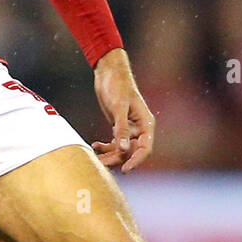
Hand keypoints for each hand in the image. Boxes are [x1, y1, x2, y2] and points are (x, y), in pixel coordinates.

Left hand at [91, 48, 154, 172]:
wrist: (109, 72)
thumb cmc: (118, 86)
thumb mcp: (119, 107)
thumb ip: (122, 129)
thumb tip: (124, 150)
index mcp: (146, 124)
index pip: (145, 148)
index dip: (136, 161)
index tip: (125, 169)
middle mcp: (139, 128)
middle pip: (132, 152)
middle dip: (118, 159)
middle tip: (102, 165)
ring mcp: (129, 128)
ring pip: (122, 149)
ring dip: (109, 155)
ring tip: (95, 158)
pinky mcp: (119, 126)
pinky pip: (115, 143)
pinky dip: (105, 146)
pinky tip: (95, 146)